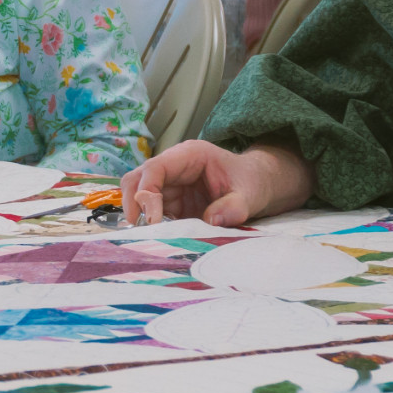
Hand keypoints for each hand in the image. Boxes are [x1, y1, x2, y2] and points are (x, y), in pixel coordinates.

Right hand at [121, 140, 314, 227]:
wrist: (258, 185)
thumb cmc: (252, 183)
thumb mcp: (248, 196)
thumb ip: (233, 208)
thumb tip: (211, 221)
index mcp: (189, 155)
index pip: (155, 168)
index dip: (147, 192)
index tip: (152, 219)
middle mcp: (174, 167)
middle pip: (136, 179)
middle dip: (133, 204)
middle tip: (142, 229)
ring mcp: (170, 184)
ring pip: (138, 196)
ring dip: (141, 216)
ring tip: (152, 236)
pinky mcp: (171, 201)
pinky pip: (151, 212)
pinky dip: (152, 226)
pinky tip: (162, 237)